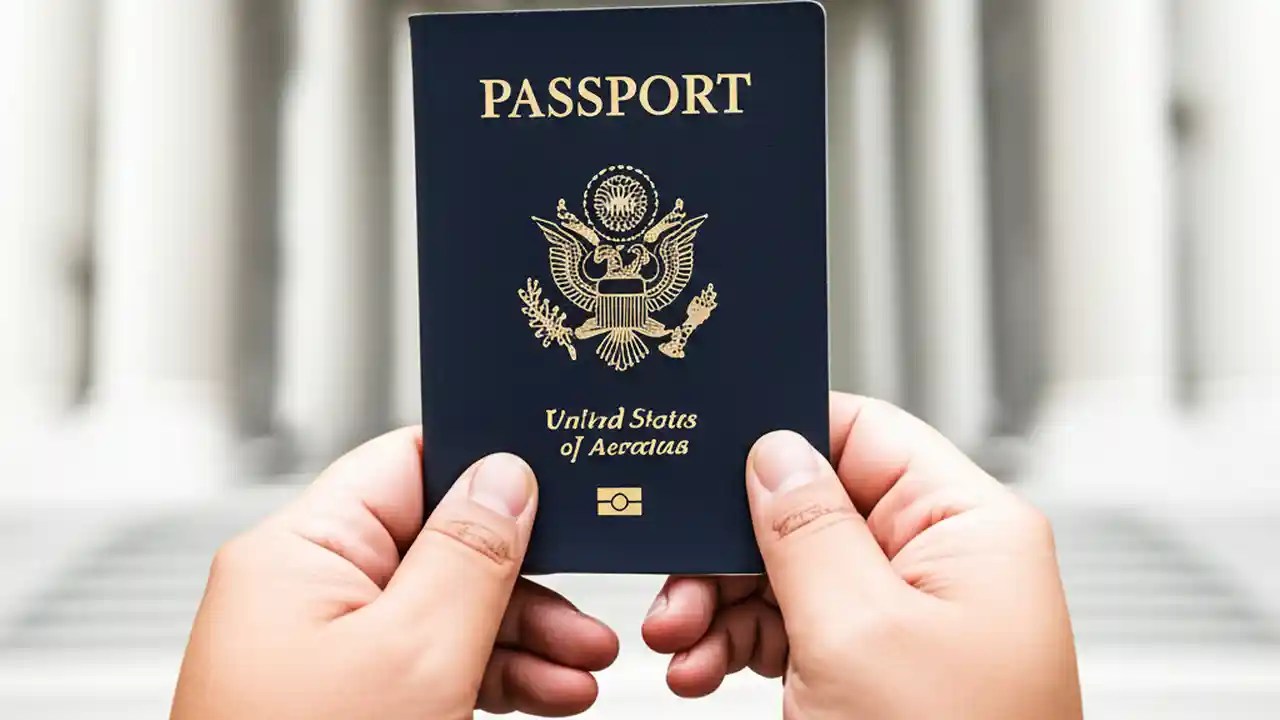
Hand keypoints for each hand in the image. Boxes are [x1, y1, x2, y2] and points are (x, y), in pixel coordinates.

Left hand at [172, 428, 617, 718]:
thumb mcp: (417, 654)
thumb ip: (470, 554)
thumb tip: (508, 477)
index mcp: (300, 552)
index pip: (407, 465)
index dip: (487, 470)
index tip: (558, 485)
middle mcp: (308, 594)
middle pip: (441, 545)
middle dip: (525, 580)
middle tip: (589, 612)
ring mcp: (330, 654)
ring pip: (449, 612)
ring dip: (526, 637)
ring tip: (586, 669)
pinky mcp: (353, 702)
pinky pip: (436, 665)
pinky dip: (497, 677)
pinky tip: (550, 695)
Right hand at [642, 393, 1081, 718]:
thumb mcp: (859, 633)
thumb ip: (807, 528)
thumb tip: (772, 451)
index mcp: (967, 530)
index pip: (865, 434)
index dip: (783, 436)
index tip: (709, 452)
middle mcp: (938, 566)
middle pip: (811, 508)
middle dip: (730, 544)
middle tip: (676, 577)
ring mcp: (901, 622)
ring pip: (786, 573)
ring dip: (718, 602)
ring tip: (676, 638)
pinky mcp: (869, 670)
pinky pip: (787, 629)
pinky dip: (733, 645)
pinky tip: (698, 670)